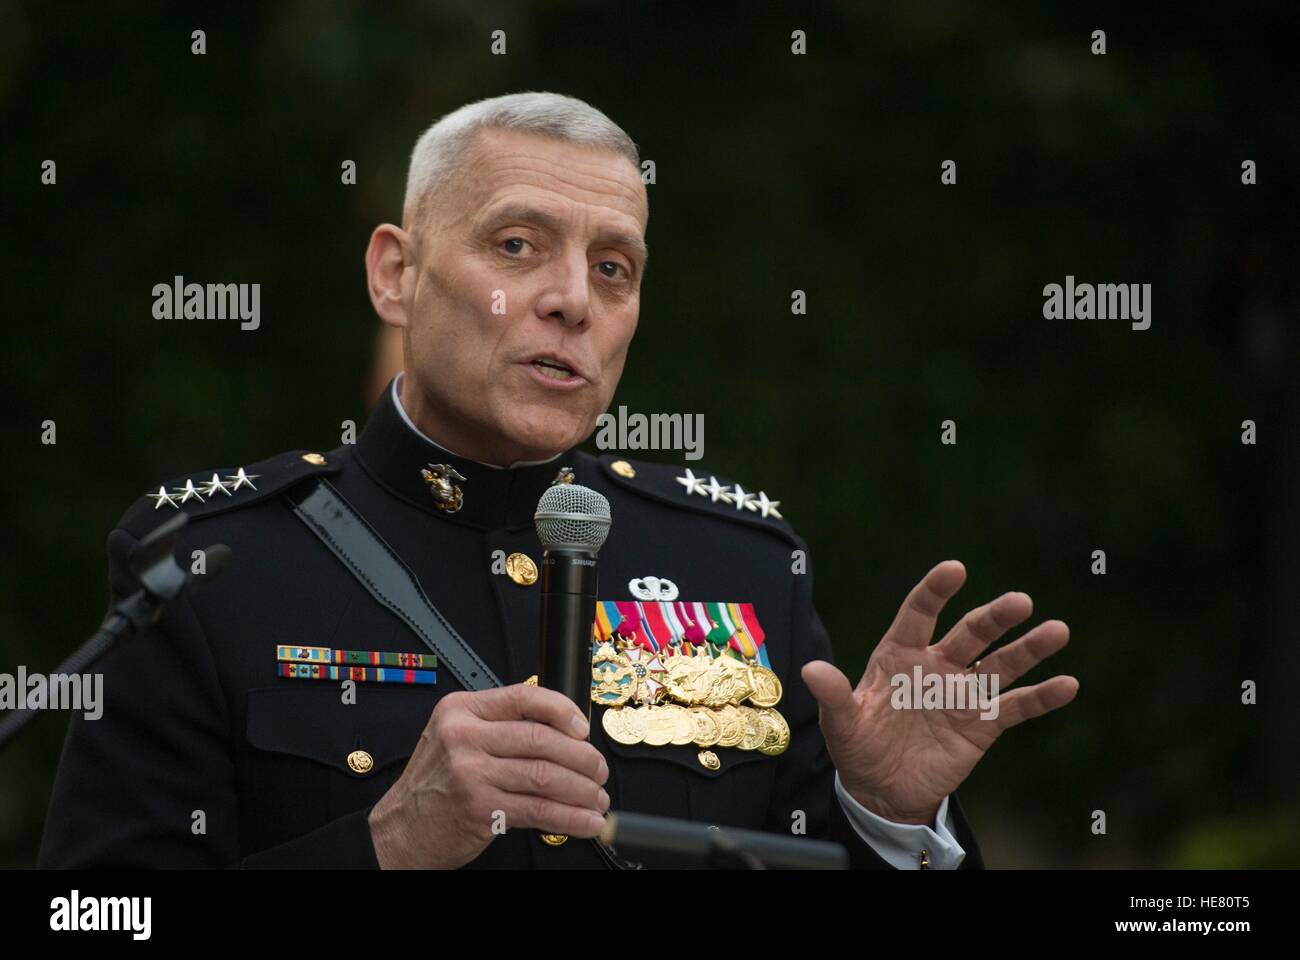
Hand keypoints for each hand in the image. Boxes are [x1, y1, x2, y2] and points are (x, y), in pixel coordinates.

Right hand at [367, 684, 609, 867]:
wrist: (399, 830)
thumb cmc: (434, 785)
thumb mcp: (456, 740)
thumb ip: (499, 728)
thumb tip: (564, 732)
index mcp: (461, 710)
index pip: (523, 696)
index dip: (562, 710)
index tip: (583, 728)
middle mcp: (463, 736)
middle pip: (541, 739)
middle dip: (582, 757)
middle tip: (598, 770)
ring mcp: (470, 772)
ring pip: (545, 775)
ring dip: (582, 790)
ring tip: (596, 799)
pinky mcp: (479, 808)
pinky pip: (538, 810)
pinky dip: (570, 818)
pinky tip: (585, 822)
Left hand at [802, 560, 1077, 825]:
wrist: (881, 789)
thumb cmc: (857, 747)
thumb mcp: (841, 724)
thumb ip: (833, 696)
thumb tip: (810, 670)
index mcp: (899, 655)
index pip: (918, 614)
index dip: (935, 592)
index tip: (954, 569)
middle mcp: (937, 666)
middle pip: (970, 634)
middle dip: (994, 616)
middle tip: (1020, 601)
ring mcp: (962, 693)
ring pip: (1000, 664)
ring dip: (1029, 648)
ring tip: (1057, 630)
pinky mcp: (982, 724)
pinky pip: (1015, 707)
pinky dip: (1041, 697)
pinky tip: (1067, 684)